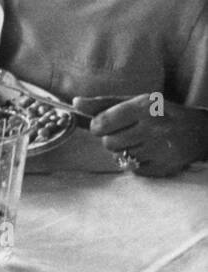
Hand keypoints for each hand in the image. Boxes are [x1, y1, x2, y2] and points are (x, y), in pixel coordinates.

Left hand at [86, 95, 207, 176]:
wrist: (198, 132)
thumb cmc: (161, 113)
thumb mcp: (136, 101)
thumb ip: (105, 103)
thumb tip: (75, 103)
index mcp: (144, 107)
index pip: (103, 122)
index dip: (96, 126)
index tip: (100, 126)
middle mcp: (153, 128)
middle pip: (109, 143)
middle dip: (110, 139)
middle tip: (123, 134)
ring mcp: (160, 150)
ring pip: (120, 157)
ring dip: (123, 150)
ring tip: (136, 142)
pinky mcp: (164, 167)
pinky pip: (133, 169)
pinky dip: (134, 163)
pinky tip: (146, 152)